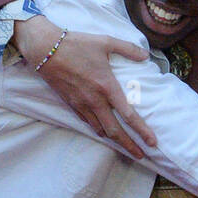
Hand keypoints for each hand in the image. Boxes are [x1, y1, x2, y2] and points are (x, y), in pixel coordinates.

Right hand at [14, 16, 155, 157]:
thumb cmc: (77, 44)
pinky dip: (98, 129)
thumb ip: (128, 49)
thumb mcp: (106, 42)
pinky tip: (104, 131)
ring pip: (100, 129)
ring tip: (126, 147)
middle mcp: (95, 100)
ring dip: (114, 140)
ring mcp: (82, 104)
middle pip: (115, 131)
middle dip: (130, 145)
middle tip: (142, 155)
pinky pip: (88, 122)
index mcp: (107, 86)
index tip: (152, 142)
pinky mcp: (71, 104)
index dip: (142, 130)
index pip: (129, 115)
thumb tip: (146, 55)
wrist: (45, 49)